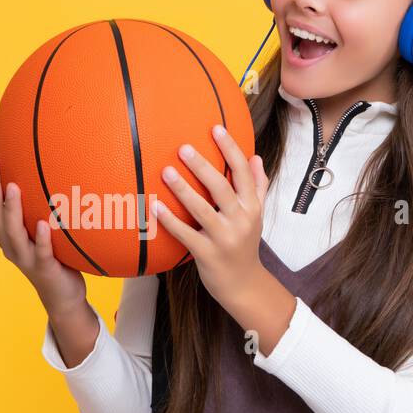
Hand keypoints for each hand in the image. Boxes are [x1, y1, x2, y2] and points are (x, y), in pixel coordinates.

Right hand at [0, 145, 86, 317]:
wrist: (61, 295)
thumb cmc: (52, 254)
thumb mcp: (42, 226)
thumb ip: (40, 204)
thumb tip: (52, 167)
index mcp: (5, 231)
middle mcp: (9, 242)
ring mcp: (24, 256)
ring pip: (13, 231)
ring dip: (12, 208)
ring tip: (13, 186)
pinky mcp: (43, 268)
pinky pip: (41, 251)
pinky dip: (41, 238)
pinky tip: (43, 223)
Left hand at [151, 125, 269, 310]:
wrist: (244, 284)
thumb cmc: (245, 244)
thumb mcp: (257, 215)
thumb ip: (257, 186)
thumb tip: (256, 157)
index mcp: (252, 207)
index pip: (242, 173)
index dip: (230, 149)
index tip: (215, 128)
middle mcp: (241, 220)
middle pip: (221, 187)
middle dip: (202, 166)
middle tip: (183, 148)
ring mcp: (224, 238)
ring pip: (202, 209)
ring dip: (183, 189)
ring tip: (165, 171)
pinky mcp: (207, 254)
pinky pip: (185, 234)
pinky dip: (170, 220)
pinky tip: (154, 206)